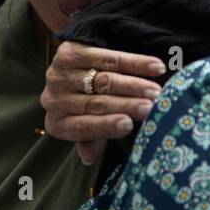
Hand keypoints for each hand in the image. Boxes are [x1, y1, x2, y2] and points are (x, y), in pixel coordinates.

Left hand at [41, 42, 165, 163]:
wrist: (78, 69)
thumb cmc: (90, 105)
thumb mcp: (91, 125)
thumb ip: (93, 138)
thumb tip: (88, 158)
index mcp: (58, 124)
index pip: (83, 128)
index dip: (106, 126)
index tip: (129, 124)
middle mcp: (54, 100)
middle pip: (95, 103)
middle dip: (126, 104)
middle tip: (150, 106)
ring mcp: (59, 75)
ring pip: (102, 80)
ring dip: (133, 85)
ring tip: (155, 90)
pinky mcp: (70, 52)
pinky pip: (107, 57)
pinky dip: (134, 62)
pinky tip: (154, 67)